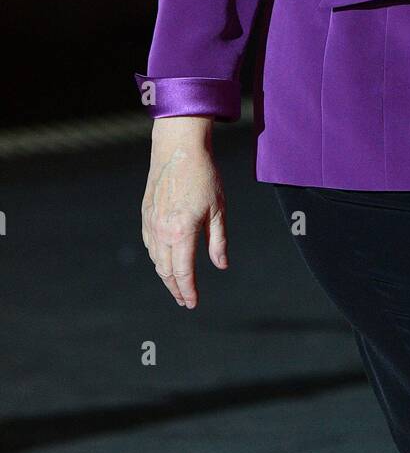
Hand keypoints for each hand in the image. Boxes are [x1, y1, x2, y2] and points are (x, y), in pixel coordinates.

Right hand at [141, 117, 227, 307]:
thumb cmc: (204, 176)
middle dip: (175, 288)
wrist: (178, 149)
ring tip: (176, 284)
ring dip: (165, 275)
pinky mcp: (145, 213)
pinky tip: (164, 260)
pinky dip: (157, 258)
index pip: (183, 272)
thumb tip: (221, 266)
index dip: (188, 291)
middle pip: (165, 271)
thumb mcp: (218, 209)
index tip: (192, 303)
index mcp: (181, 232)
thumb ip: (218, 241)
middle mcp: (162, 231)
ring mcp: (150, 222)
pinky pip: (149, 244)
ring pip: (155, 259)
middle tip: (184, 300)